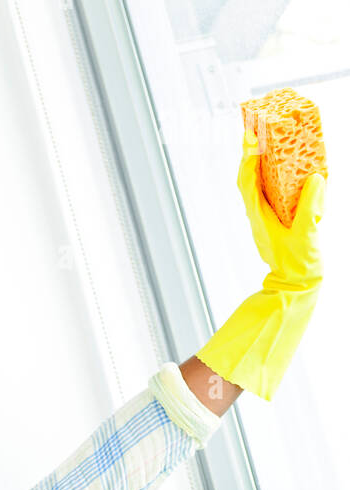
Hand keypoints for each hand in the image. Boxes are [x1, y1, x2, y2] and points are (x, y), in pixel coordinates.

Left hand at [238, 129, 325, 288]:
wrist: (296, 287)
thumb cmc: (300, 265)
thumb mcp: (307, 234)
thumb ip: (311, 207)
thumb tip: (316, 178)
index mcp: (261, 219)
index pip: (248, 185)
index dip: (248, 161)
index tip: (251, 140)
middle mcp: (257, 217)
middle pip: (247, 180)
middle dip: (248, 154)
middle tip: (253, 128)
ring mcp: (263, 219)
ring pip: (254, 186)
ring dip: (256, 163)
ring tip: (262, 139)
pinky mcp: (272, 221)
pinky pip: (266, 193)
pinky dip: (268, 176)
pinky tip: (278, 165)